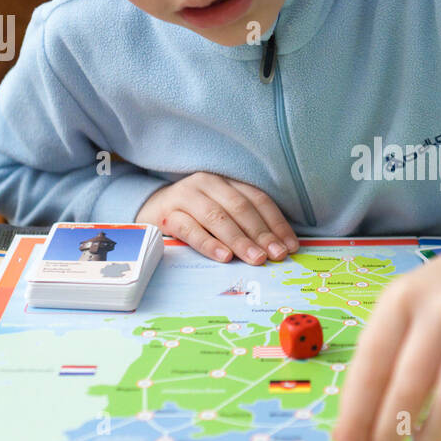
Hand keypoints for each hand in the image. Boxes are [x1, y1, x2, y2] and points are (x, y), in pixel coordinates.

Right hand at [137, 172, 299, 264]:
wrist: (151, 211)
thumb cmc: (195, 216)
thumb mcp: (222, 213)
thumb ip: (246, 224)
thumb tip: (278, 248)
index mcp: (227, 181)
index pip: (258, 199)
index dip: (276, 223)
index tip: (290, 246)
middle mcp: (208, 183)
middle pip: (240, 208)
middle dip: (261, 234)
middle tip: (276, 255)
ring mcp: (186, 196)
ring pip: (218, 217)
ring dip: (240, 240)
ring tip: (256, 259)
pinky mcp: (167, 214)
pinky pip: (190, 228)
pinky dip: (209, 243)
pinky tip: (225, 256)